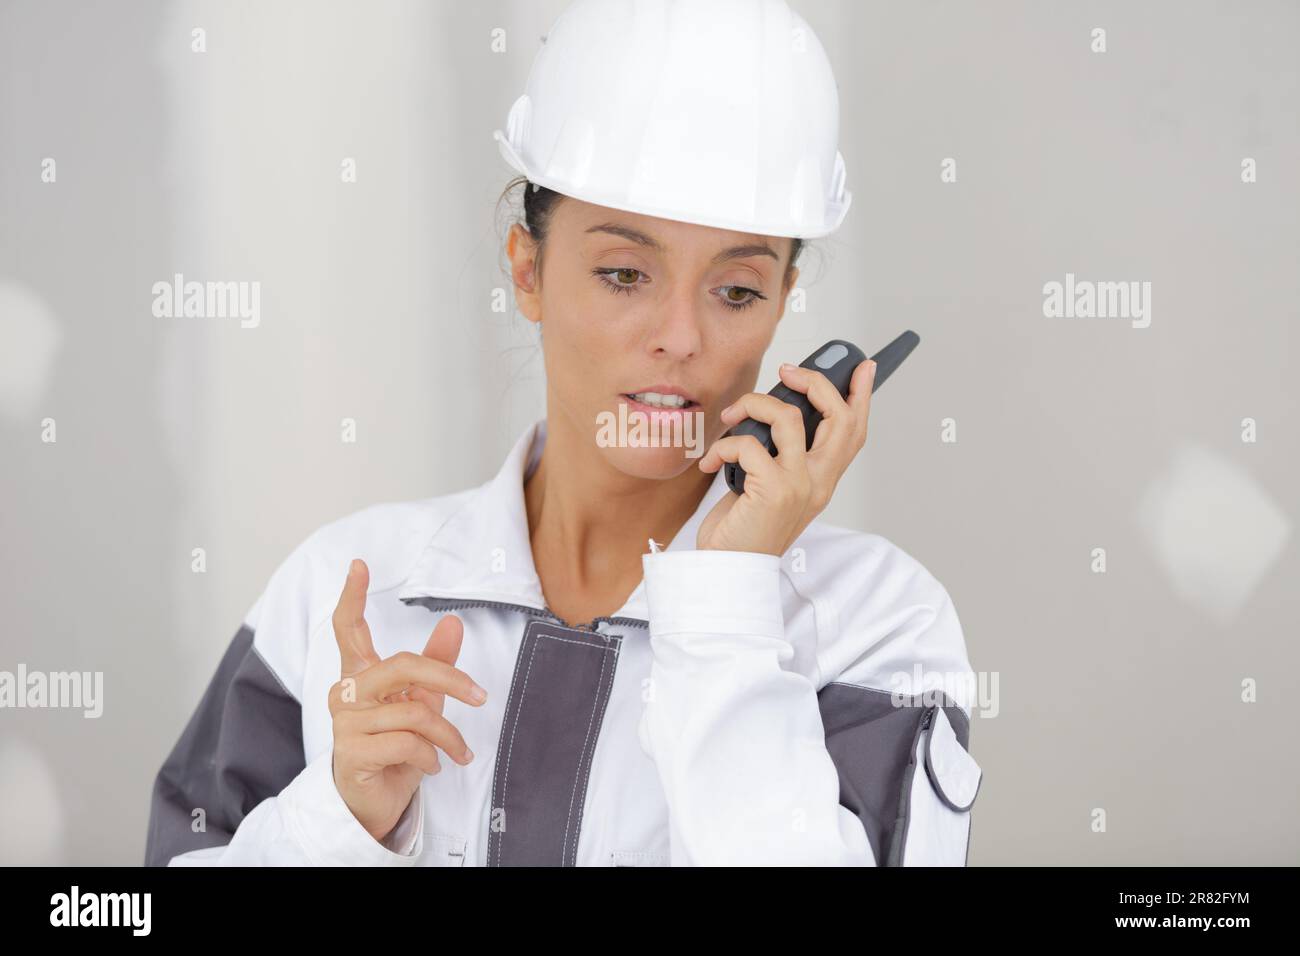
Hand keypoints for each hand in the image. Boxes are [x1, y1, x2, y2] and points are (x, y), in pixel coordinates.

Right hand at [328, 558, 487, 843]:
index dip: (351, 596)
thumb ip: (435, 665)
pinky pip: (407, 743)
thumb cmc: (397, 748)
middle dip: (448, 679)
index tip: (358, 564)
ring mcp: (345, 723)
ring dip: (447, 735)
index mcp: (360, 675)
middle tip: (480, 695)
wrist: (375, 803)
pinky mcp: (352, 753)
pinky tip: (432, 767)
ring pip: (413, 712)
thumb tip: (453, 622)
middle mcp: (346, 693)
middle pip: (401, 665)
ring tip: (458, 752)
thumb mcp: (422, 703)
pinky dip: (432, 756)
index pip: (348, 629)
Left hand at [696, 359, 875, 555]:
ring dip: (754, 404)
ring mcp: (799, 485)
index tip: (864, 367)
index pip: (854, 433)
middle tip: (789, 372)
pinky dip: (723, 446)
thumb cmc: (744, 529)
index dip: (862, 397)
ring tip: (731, 417)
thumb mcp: (771, 487)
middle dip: (816, 382)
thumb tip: (770, 416)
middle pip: (838, 417)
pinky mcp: (773, 489)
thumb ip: (781, 457)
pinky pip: (748, 444)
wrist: (730, 569)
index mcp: (822, 480)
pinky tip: (711, 462)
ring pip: (789, 417)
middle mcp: (819, 482)